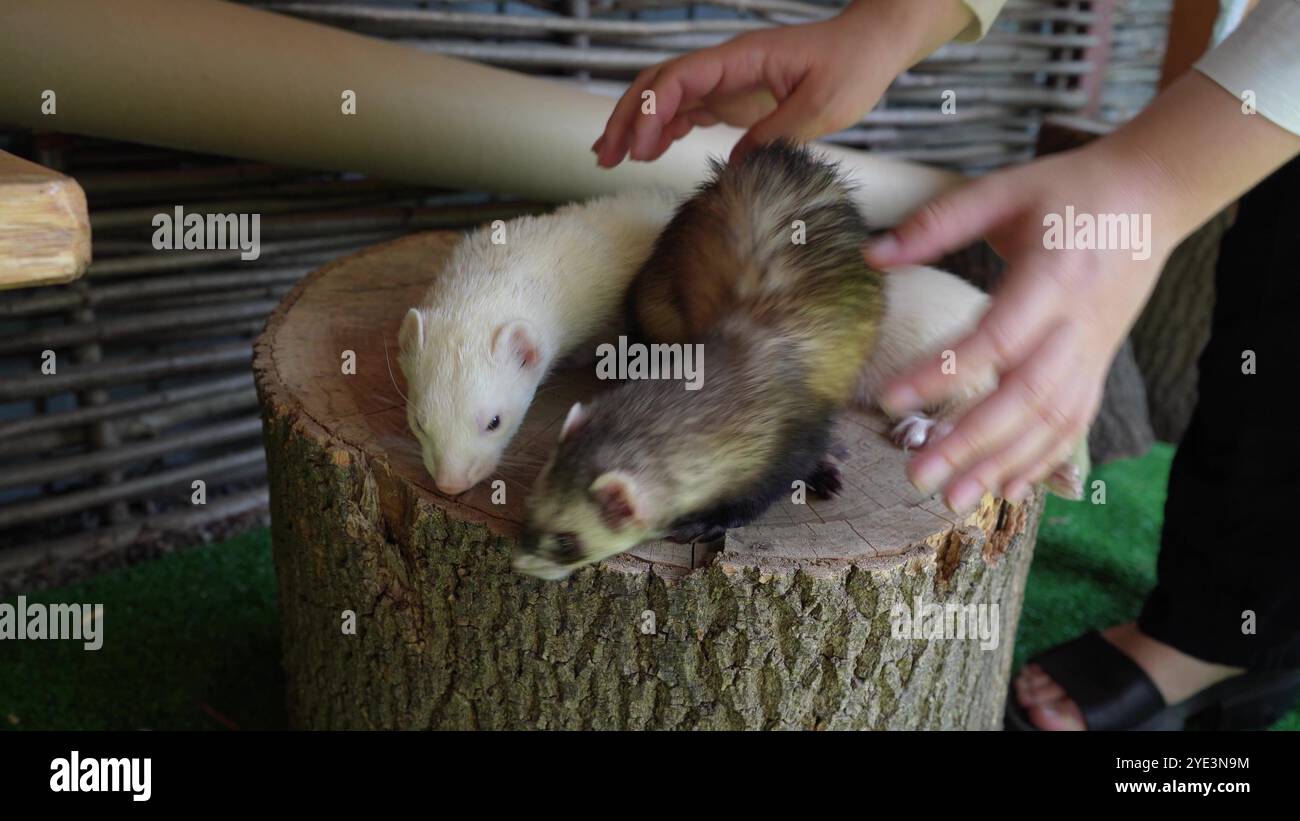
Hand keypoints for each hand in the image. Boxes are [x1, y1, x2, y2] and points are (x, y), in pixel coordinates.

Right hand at [592, 0, 974, 165]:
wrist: (870, 48)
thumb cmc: (852, 67)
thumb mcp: (823, 107)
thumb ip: (778, 134)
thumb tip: (738, 163)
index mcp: (741, 59)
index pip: (679, 78)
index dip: (651, 110)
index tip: (639, 145)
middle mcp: (726, 66)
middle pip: (658, 83)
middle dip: (626, 117)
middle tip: (605, 156)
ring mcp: (727, 80)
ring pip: (666, 96)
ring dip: (637, 124)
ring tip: (614, 157)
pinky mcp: (735, 96)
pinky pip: (688, 108)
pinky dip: (662, 127)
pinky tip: (649, 150)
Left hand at [865, 144, 1177, 510]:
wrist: (1150, 197)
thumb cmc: (1069, 191)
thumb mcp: (1003, 189)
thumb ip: (938, 222)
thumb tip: (870, 256)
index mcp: (1052, 277)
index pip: (995, 339)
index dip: (944, 373)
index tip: (890, 398)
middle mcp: (1077, 326)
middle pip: (1025, 397)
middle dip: (970, 443)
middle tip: (917, 476)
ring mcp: (1092, 352)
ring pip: (1051, 422)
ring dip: (1001, 465)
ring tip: (952, 500)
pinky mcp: (1098, 366)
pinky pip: (1073, 425)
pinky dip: (1040, 462)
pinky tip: (1005, 492)